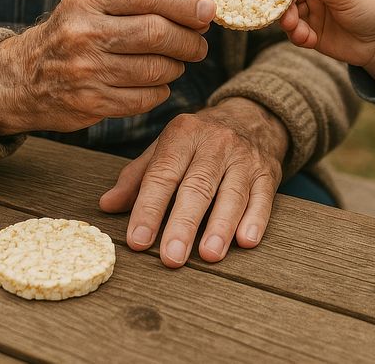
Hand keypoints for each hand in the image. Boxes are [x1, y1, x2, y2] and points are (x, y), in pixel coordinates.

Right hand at [0, 0, 215, 135]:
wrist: (20, 78)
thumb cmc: (71, 35)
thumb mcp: (91, 5)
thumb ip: (138, 1)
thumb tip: (200, 5)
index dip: (183, 2)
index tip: (209, 9)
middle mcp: (83, 32)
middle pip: (157, 33)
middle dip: (188, 40)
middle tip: (199, 45)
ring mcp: (86, 70)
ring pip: (156, 69)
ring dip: (176, 67)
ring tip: (176, 63)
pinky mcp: (91, 103)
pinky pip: (145, 98)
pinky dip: (160, 91)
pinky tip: (155, 84)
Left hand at [98, 97, 288, 267]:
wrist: (250, 117)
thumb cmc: (198, 141)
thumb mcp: (165, 148)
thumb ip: (137, 177)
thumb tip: (107, 205)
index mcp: (183, 134)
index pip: (163, 174)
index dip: (149, 208)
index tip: (138, 240)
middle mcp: (215, 142)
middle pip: (198, 186)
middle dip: (183, 223)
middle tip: (171, 256)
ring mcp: (244, 157)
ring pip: (232, 194)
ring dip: (220, 227)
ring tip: (208, 255)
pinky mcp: (267, 172)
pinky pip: (263, 197)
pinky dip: (255, 219)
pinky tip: (246, 240)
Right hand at [280, 0, 374, 89]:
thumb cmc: (370, 9)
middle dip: (285, 8)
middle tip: (288, 19)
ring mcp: (312, 12)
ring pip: (289, 15)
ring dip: (290, 24)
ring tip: (299, 32)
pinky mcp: (312, 32)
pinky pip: (296, 33)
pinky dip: (298, 37)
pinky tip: (310, 41)